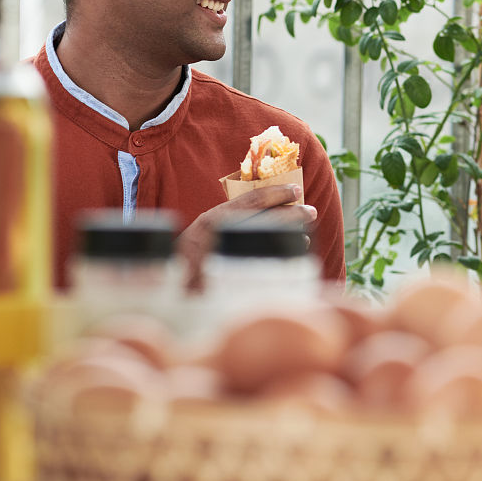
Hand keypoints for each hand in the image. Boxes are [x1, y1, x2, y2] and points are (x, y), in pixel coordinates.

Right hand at [175, 184, 316, 291]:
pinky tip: (294, 254)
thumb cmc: (189, 256)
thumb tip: (268, 209)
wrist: (171, 290)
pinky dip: (282, 257)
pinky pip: (265, 265)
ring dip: (290, 237)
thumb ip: (230, 220)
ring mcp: (224, 258)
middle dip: (292, 215)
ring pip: (268, 243)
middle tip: (311, 211)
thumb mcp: (205, 232)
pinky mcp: (232, 279)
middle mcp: (218, 236)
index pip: (250, 201)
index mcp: (212, 220)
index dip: (276, 193)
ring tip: (305, 234)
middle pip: (265, 221)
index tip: (296, 190)